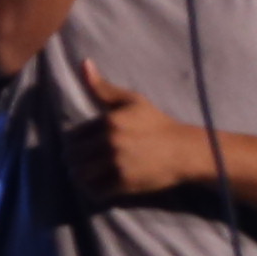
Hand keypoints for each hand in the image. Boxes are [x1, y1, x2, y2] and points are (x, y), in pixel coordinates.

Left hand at [53, 72, 216, 207]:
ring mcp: (116, 164)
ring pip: (80, 176)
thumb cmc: (157, 123)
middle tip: (83, 163)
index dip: (75, 144)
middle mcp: (109, 143)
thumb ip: (103, 87)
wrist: (184, 150)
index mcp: (108, 122)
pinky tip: (101, 185)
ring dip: (81, 177)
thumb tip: (83, 63)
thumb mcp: (132, 101)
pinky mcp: (124, 183)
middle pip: (72, 157)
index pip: (72, 137)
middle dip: (74, 161)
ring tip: (89, 175)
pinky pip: (96, 192)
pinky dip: (95, 191)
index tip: (83, 147)